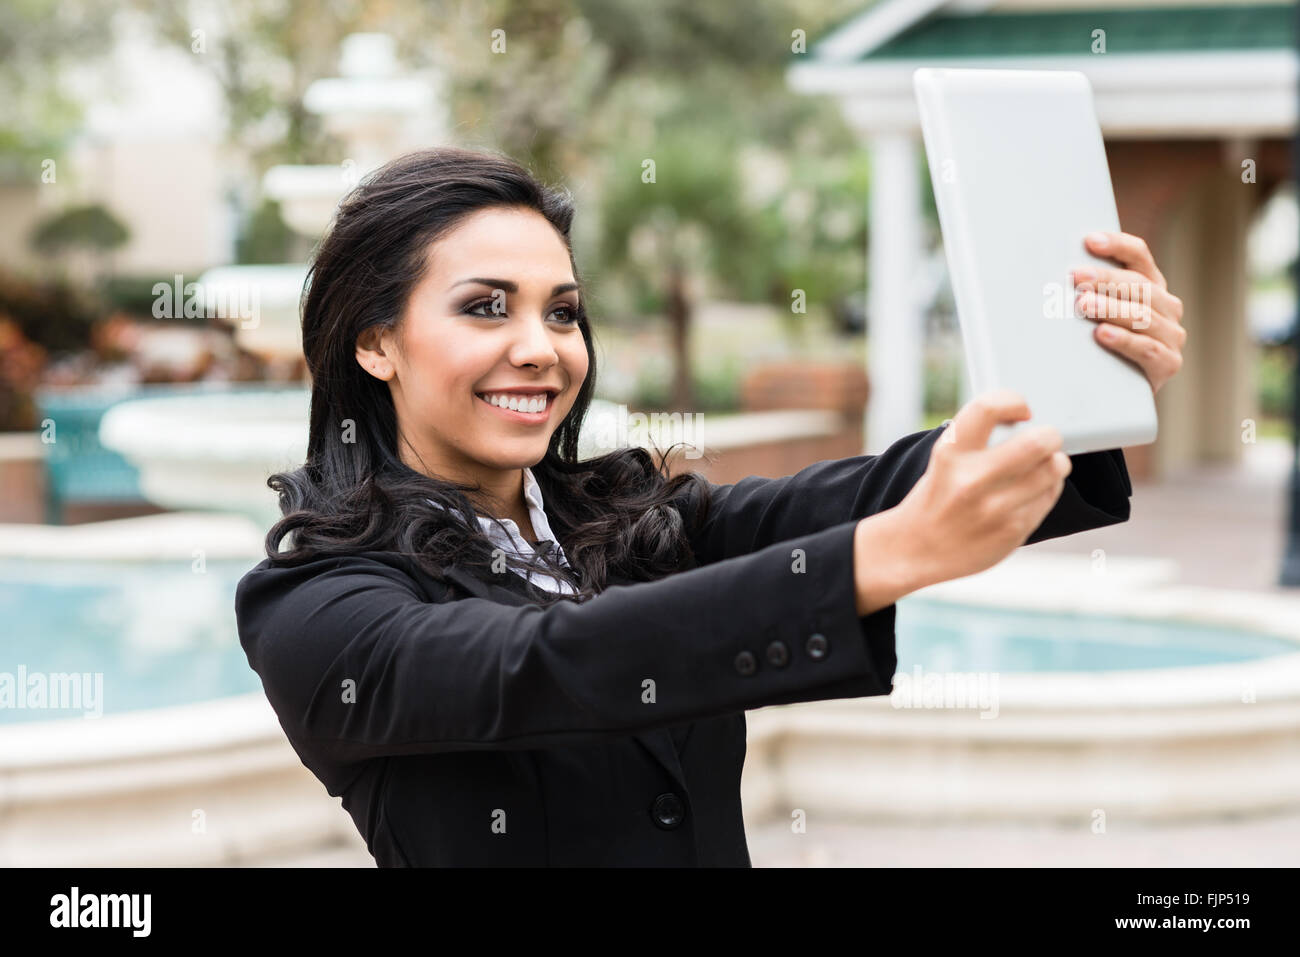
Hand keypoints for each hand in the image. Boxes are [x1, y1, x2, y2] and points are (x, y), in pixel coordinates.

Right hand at [853, 389, 1069, 613]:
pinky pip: (1049, 496)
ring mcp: (995, 509)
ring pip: (1053, 468)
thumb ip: (980, 439)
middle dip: (1049, 436)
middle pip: (1039, 441)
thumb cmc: (937, 497)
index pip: (988, 407)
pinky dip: (1046, 490)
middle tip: (1044, 439)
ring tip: (1039, 467)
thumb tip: (1030, 421)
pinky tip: (1029, 493)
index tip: (1021, 411)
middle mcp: (972, 480)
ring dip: (1053, 463)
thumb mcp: (945, 460)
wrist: (914, 550)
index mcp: (950, 453)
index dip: (1014, 401)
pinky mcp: (1013, 531)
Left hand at [1071, 231, 1186, 394]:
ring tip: (1083, 305)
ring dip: (1112, 308)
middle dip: (1105, 279)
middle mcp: (1167, 307)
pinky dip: (1124, 340)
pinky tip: (1102, 334)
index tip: (1089, 241)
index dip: (1117, 245)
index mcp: (1151, 285)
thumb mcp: (1094, 315)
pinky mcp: (1168, 363)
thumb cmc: (1099, 347)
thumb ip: (1087, 292)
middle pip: (1138, 285)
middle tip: (1076, 278)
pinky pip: (1147, 349)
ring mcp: (1171, 335)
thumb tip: (1049, 271)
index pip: (1139, 256)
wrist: (1117, 395)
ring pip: (1143, 315)